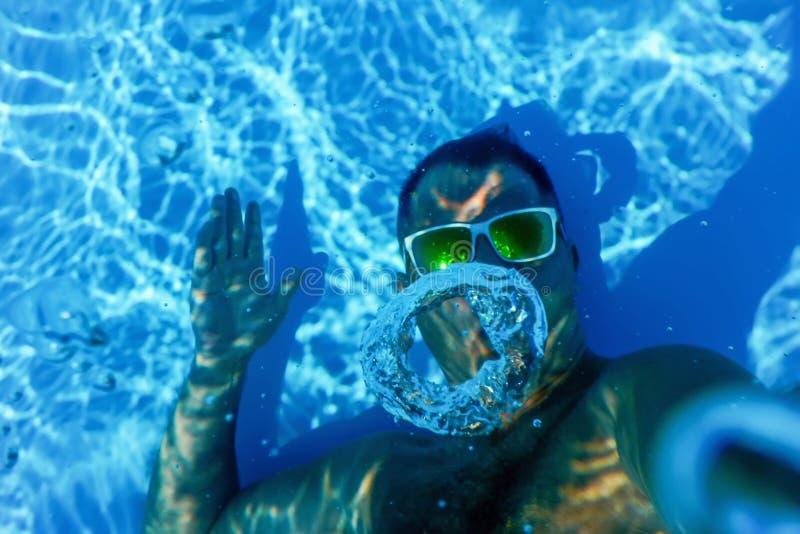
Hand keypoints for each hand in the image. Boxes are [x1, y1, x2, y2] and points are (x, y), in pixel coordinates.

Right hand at [190, 188, 299, 360]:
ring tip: (218, 200)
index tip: (253, 202)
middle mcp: (233, 269)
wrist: (231, 352)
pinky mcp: (201, 286)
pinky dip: (205, 245)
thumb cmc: (254, 332)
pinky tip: (208, 227)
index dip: (252, 222)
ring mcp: (216, 276)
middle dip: (231, 213)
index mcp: (251, 272)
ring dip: (216, 221)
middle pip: (232, 235)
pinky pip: (203, 262)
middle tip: (230, 191)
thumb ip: (291, 285)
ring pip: (216, 242)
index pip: (251, 240)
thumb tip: (312, 263)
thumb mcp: (278, 306)